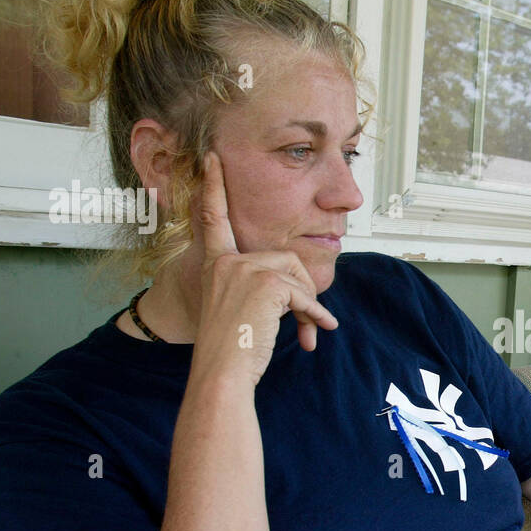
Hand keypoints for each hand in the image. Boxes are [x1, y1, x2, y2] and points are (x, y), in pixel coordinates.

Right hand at [192, 152, 338, 387]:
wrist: (221, 373)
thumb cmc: (230, 350)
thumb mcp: (239, 310)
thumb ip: (260, 290)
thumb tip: (303, 295)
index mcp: (216, 263)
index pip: (213, 218)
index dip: (212, 187)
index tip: (212, 158)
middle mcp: (227, 260)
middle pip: (285, 258)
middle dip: (303, 291)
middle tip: (308, 321)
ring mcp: (245, 269)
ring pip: (298, 276)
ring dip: (309, 306)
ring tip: (309, 331)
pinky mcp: (266, 283)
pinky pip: (304, 296)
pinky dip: (315, 316)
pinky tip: (317, 333)